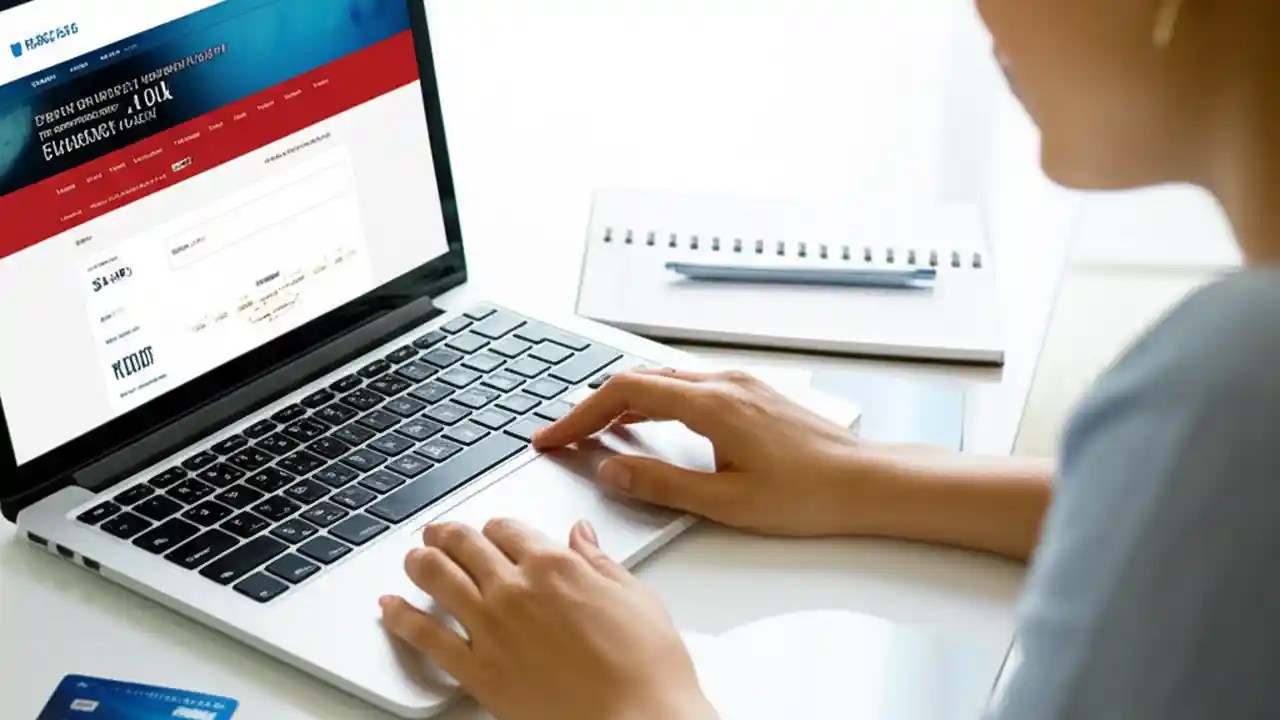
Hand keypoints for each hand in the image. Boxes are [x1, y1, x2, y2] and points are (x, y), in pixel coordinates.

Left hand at [380, 519, 716, 719]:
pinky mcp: (477, 670)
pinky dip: (400, 617)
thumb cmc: (645, 669)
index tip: (494, 532)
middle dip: (448, 534)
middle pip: (465, 545)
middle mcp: (515, 589)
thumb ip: (599, 562)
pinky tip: (389, 607)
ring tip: (413, 558)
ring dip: (420, 562)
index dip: (497, 527)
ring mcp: (491, 628)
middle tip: (440, 533)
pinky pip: (425, 637)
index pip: (508, 529)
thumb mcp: (635, 597)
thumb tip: (582, 537)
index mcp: (555, 565)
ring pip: (436, 577)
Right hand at [533, 369, 908, 536]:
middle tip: (563, 438)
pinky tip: (648, 425)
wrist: (867, 481)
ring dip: (622, 404)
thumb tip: (611, 472)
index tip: (552, 436)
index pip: (624, 393)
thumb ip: (661, 484)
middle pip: (638, 380)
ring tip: (594, 434)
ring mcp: (739, 385)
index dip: (579, 414)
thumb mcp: (726, 502)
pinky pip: (687, 387)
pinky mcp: (752, 394)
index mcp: (711, 405)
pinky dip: (653, 402)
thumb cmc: (809, 495)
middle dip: (593, 408)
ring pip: (663, 381)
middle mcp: (722, 384)